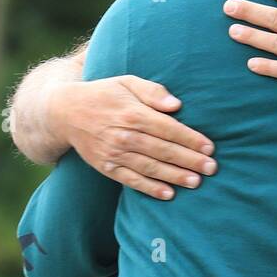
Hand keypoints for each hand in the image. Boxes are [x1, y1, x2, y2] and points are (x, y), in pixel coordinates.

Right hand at [48, 76, 215, 199]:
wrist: (65, 112)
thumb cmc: (104, 94)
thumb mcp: (127, 82)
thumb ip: (153, 91)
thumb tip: (176, 105)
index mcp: (132, 114)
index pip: (168, 128)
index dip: (191, 139)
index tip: (210, 148)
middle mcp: (124, 136)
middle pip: (163, 150)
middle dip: (189, 160)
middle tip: (212, 168)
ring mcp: (114, 154)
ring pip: (150, 168)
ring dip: (175, 176)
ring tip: (196, 182)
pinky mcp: (106, 167)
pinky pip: (131, 180)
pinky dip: (150, 189)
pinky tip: (168, 194)